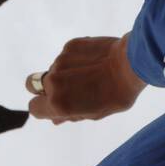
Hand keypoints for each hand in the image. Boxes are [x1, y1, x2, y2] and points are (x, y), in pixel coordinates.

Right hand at [26, 34, 144, 123]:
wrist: (131, 64)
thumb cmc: (117, 95)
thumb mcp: (95, 114)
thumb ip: (71, 115)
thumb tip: (55, 119)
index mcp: (58, 104)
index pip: (33, 108)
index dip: (41, 108)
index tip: (53, 106)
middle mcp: (53, 82)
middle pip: (34, 85)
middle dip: (45, 88)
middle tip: (68, 89)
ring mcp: (60, 62)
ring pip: (54, 70)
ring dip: (66, 73)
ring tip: (92, 74)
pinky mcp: (69, 46)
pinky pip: (66, 56)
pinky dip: (76, 60)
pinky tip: (95, 61)